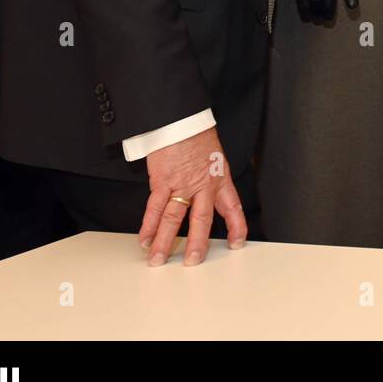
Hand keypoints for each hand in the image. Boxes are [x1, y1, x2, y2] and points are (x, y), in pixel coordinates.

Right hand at [139, 127, 245, 266]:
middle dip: (197, 244)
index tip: (237, 243)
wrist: (181, 119)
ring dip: (165, 242)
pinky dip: (149, 225)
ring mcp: (181, 184)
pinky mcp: (162, 181)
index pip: (233, 207)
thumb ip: (213, 178)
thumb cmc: (196, 136)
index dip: (237, 226)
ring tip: (159, 259)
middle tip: (193, 262)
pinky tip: (145, 239)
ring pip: (174, 219)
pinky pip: (155, 207)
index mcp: (220, 180)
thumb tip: (210, 195)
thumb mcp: (215, 157)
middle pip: (202, 220)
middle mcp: (203, 186)